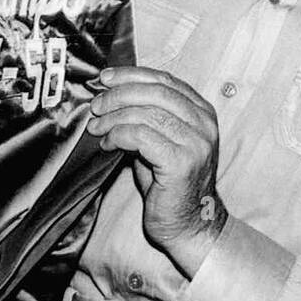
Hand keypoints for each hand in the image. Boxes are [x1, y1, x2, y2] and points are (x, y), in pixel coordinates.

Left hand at [86, 67, 227, 276]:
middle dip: (119, 94)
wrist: (188, 225)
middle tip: (96, 105)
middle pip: (154, 92)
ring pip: (145, 113)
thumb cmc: (169, 183)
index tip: (105, 78)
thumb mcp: (160, 140)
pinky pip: (140, 136)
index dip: (131, 75)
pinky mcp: (181, 162)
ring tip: (96, 127)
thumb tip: (110, 94)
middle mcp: (204, 124)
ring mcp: (196, 142)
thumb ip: (146, 115)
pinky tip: (107, 144)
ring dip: (113, 117)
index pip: (164, 80)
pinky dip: (118, 135)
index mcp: (202, 112)